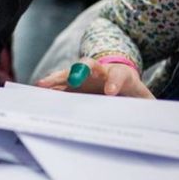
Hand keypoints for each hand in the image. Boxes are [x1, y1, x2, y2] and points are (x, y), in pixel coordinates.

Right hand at [36, 57, 153, 97]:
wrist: (121, 82)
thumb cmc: (132, 92)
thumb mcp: (142, 99)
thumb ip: (142, 103)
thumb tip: (141, 114)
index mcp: (121, 75)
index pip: (119, 75)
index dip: (114, 82)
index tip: (111, 92)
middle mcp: (100, 71)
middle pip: (88, 65)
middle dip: (79, 72)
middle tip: (74, 80)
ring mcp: (84, 76)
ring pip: (69, 72)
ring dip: (56, 78)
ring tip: (42, 85)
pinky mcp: (72, 84)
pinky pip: (59, 84)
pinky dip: (48, 86)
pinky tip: (37, 92)